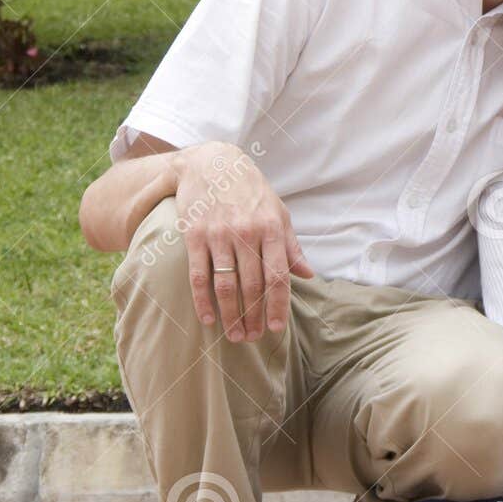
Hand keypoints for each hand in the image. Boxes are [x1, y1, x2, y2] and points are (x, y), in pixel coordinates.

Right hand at [173, 142, 315, 341]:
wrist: (212, 163)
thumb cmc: (250, 191)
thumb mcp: (278, 212)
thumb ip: (291, 246)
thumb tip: (308, 275)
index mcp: (272, 228)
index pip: (278, 276)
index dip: (278, 305)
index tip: (276, 328)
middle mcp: (246, 233)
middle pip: (252, 285)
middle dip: (254, 316)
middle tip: (253, 338)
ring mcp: (219, 234)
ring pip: (226, 285)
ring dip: (230, 315)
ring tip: (234, 335)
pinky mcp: (194, 235)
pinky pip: (199, 275)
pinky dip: (203, 300)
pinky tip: (208, 319)